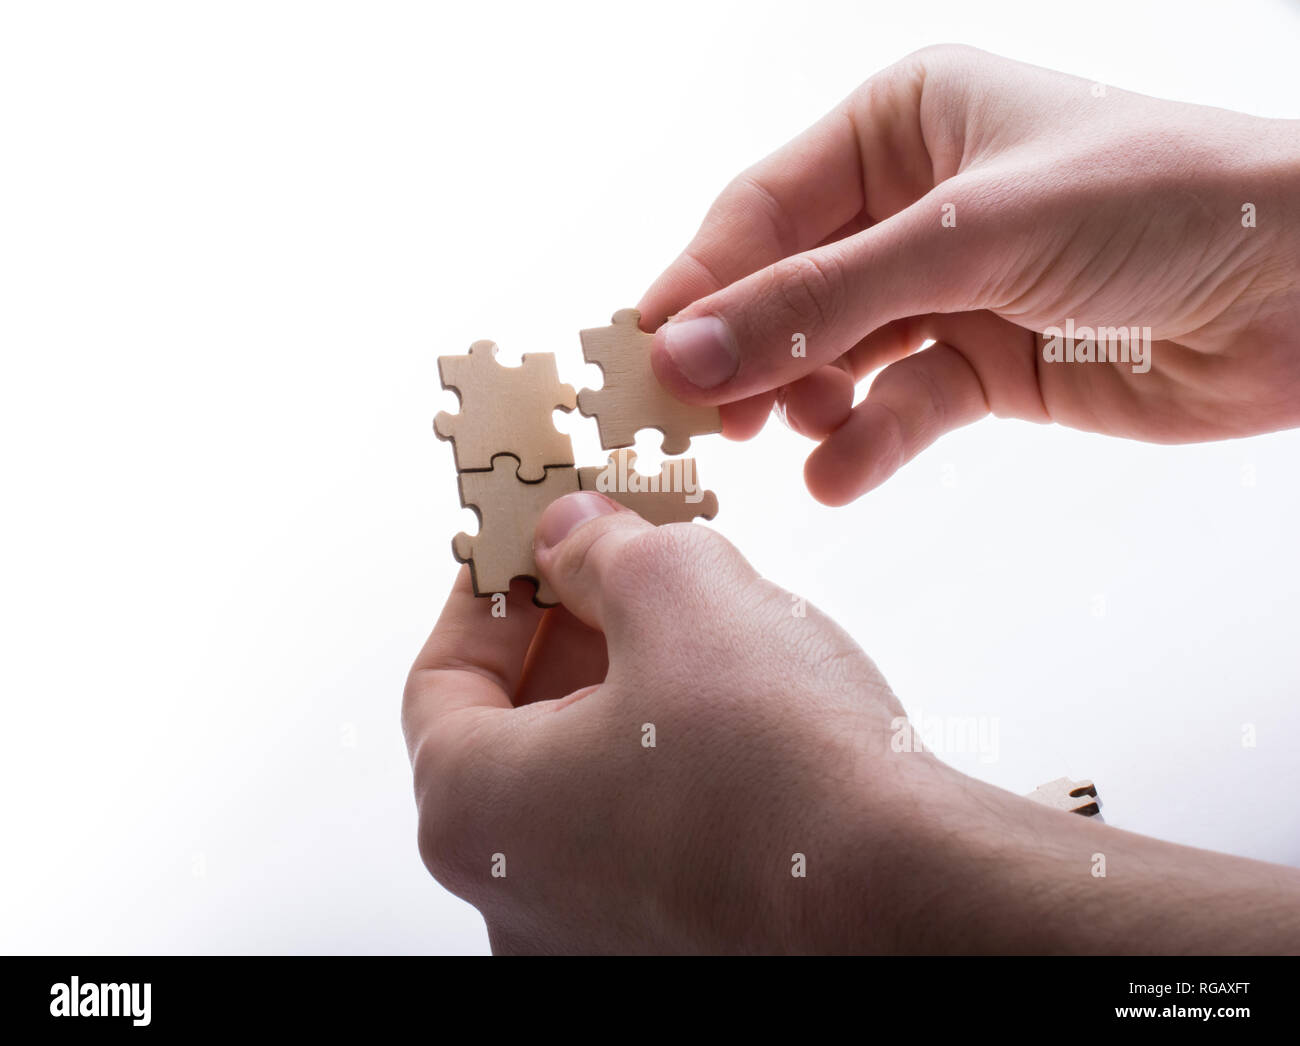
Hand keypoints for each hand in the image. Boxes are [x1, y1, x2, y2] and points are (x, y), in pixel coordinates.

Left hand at [403, 495, 1299, 952]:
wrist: (910, 891)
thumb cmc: (779, 763)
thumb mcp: (676, 588)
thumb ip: (601, 547)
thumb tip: (576, 537)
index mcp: (475, 812)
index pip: (441, 682)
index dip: (488, 598)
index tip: (534, 555)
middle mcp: (516, 895)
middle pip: (512, 734)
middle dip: (566, 638)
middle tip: (619, 574)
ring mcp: (593, 934)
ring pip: (581, 785)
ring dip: (620, 696)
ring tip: (689, 630)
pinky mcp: (674, 943)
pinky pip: (641, 833)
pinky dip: (663, 764)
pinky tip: (731, 713)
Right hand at [639, 45, 1299, 503]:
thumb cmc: (1160, 201)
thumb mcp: (965, 236)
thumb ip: (819, 302)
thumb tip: (683, 352)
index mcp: (901, 124)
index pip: (764, 209)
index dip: (700, 283)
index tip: (643, 355)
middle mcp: (914, 203)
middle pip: (787, 287)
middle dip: (744, 352)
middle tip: (694, 419)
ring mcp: (948, 289)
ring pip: (835, 354)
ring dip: (805, 400)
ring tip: (784, 437)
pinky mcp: (985, 365)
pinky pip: (900, 406)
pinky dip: (867, 441)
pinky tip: (839, 473)